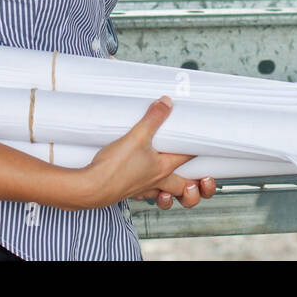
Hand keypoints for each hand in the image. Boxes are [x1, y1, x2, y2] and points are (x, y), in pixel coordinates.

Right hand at [78, 95, 214, 210]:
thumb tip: (166, 103)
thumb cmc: (113, 170)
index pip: (188, 157)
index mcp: (163, 168)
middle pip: (184, 186)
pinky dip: (151, 190)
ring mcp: (143, 188)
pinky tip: (145, 183)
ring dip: (174, 192)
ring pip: (166, 194)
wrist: (90, 188)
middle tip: (203, 178)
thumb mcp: (136, 137)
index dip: (199, 149)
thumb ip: (152, 119)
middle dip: (195, 184)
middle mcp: (157, 181)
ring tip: (180, 185)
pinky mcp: (129, 191)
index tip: (205, 142)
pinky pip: (146, 193)